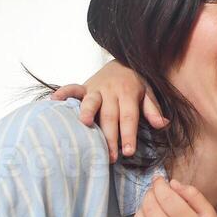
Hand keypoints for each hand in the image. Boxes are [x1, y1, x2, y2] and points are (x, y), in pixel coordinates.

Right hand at [49, 60, 166, 161]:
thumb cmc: (135, 83)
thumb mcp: (148, 92)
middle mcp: (111, 91)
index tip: (127, 152)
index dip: (128, 135)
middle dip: (109, 136)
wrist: (122, 59)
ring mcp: (95, 88)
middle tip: (109, 157)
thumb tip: (162, 124)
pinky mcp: (84, 86)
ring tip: (84, 124)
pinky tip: (54, 100)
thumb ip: (153, 109)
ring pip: (91, 102)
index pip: (129, 117)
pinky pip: (72, 88)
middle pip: (110, 116)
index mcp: (128, 93)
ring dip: (87, 112)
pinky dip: (63, 93)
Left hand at [127, 178, 216, 216]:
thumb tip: (172, 183)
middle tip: (152, 193)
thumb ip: (193, 195)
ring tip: (146, 209)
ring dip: (139, 212)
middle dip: (148, 196)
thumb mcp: (210, 215)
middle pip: (151, 210)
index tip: (158, 181)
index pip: (167, 198)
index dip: (159, 185)